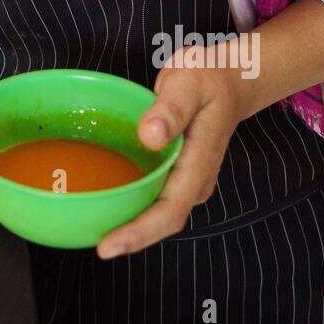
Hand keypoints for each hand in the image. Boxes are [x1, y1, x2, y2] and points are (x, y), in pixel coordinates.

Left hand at [95, 50, 245, 258]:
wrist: (232, 78)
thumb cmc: (209, 76)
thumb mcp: (189, 81)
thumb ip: (170, 108)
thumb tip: (149, 136)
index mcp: (199, 161)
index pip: (169, 210)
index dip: (138, 233)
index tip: (108, 246)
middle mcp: (195, 179)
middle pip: (162, 221)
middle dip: (129, 238)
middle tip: (93, 246)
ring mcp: (188, 179)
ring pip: (157, 213)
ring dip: (129, 226)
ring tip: (91, 230)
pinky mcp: (178, 173)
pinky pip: (153, 197)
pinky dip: (131, 206)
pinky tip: (104, 202)